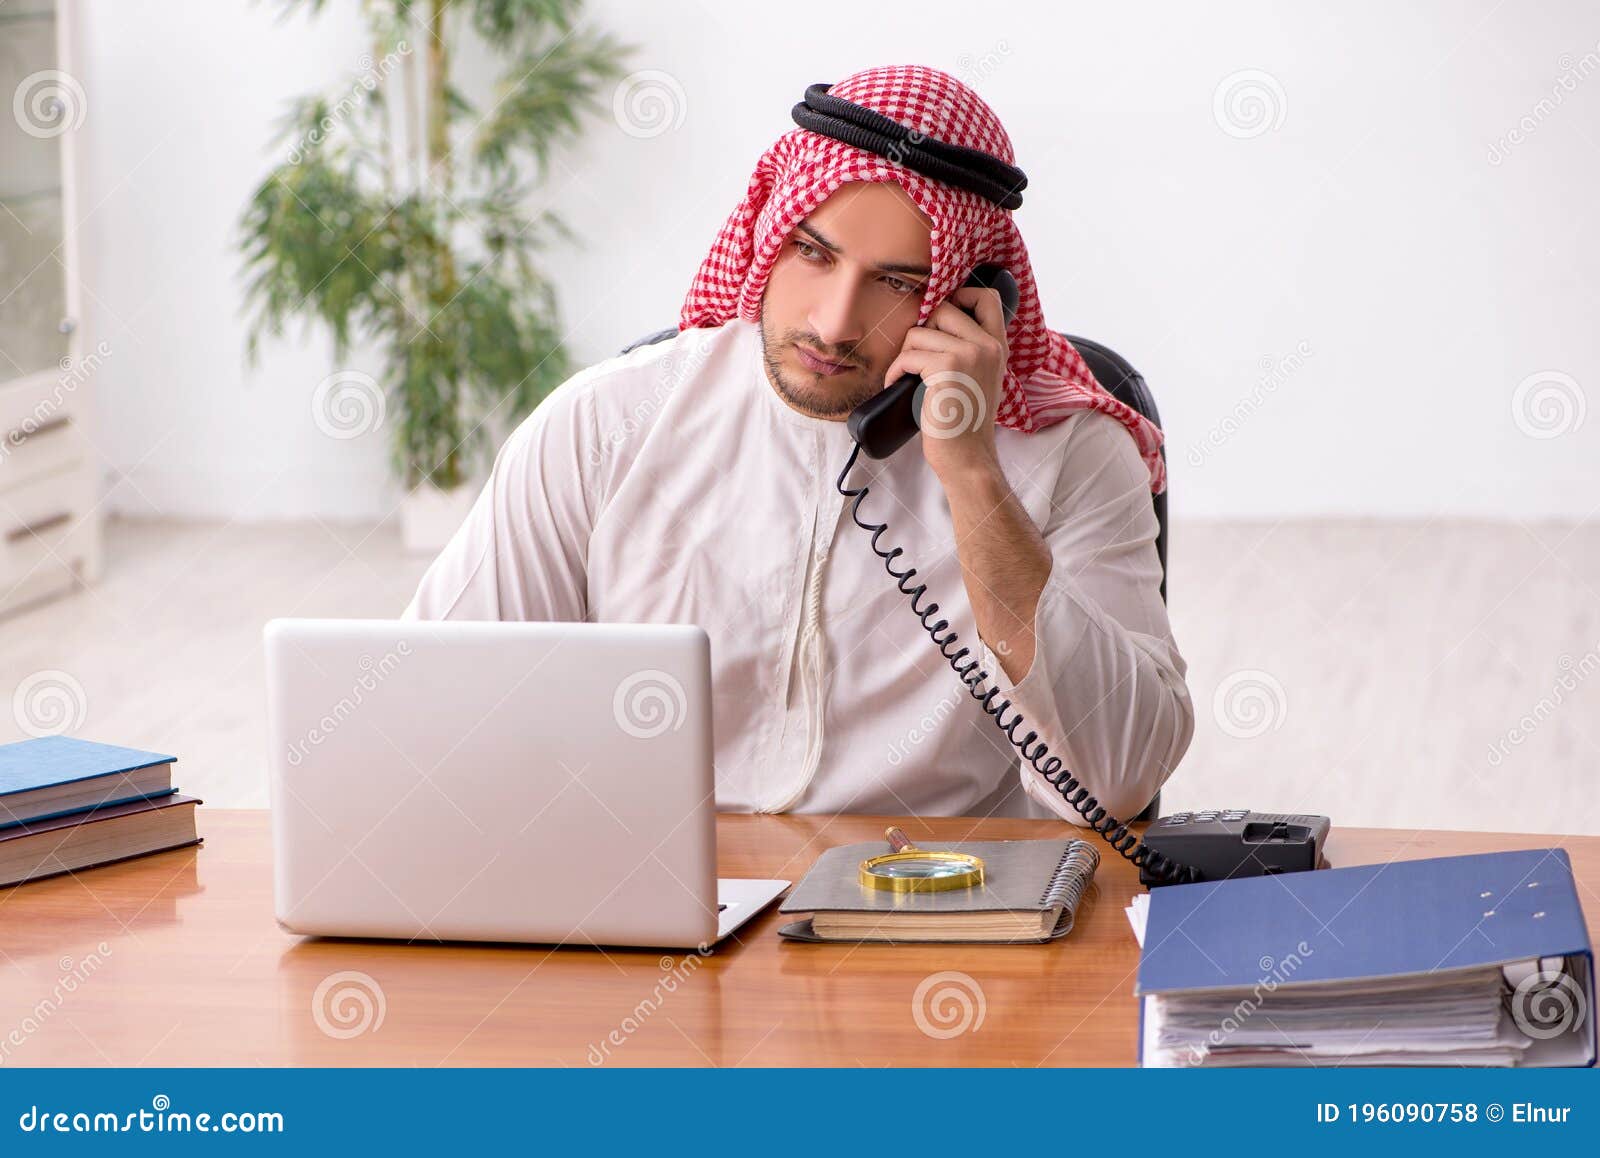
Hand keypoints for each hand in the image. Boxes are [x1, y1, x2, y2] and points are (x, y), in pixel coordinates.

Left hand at [881, 286, 1009, 479]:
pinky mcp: (947, 367)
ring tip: (907, 376)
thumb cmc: (965, 423)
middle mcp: (987, 346)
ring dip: (906, 354)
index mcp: (998, 346)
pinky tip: (897, 385)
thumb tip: (934, 324)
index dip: (960, 296)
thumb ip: (970, 350)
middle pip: (943, 309)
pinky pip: (908, 355)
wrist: (968, 457)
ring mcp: (969, 354)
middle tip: (918, 359)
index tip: (940, 320)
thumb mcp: (979, 378)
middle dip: (922, 331)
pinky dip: (896, 371)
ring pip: (920, 332)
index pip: (986, 297)